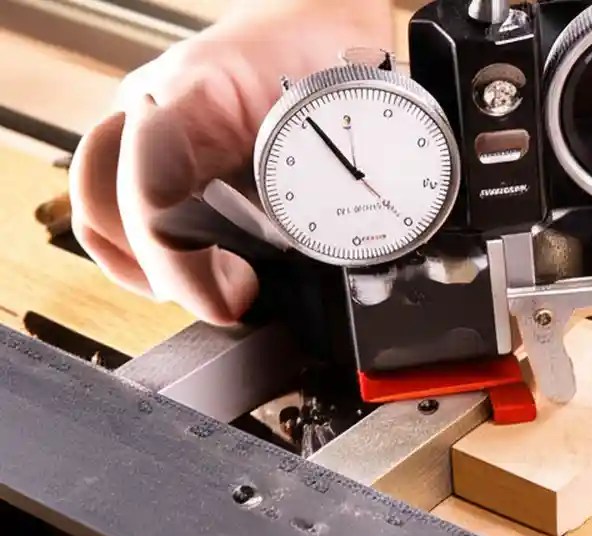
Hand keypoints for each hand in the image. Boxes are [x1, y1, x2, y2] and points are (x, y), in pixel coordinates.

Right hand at [69, 2, 390, 324]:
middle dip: (165, 269)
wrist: (313, 21)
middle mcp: (151, 106)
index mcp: (193, 92)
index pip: (152, 183)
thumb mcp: (332, 110)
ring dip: (144, 265)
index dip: (179, 257)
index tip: (227, 299)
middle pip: (108, 205)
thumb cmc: (319, 50)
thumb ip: (329, 172)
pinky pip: (112, 207)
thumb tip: (340, 247)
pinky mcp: (148, 150)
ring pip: (98, 209)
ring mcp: (140, 126)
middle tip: (230, 297)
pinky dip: (140, 253)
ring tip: (206, 289)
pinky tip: (183, 274)